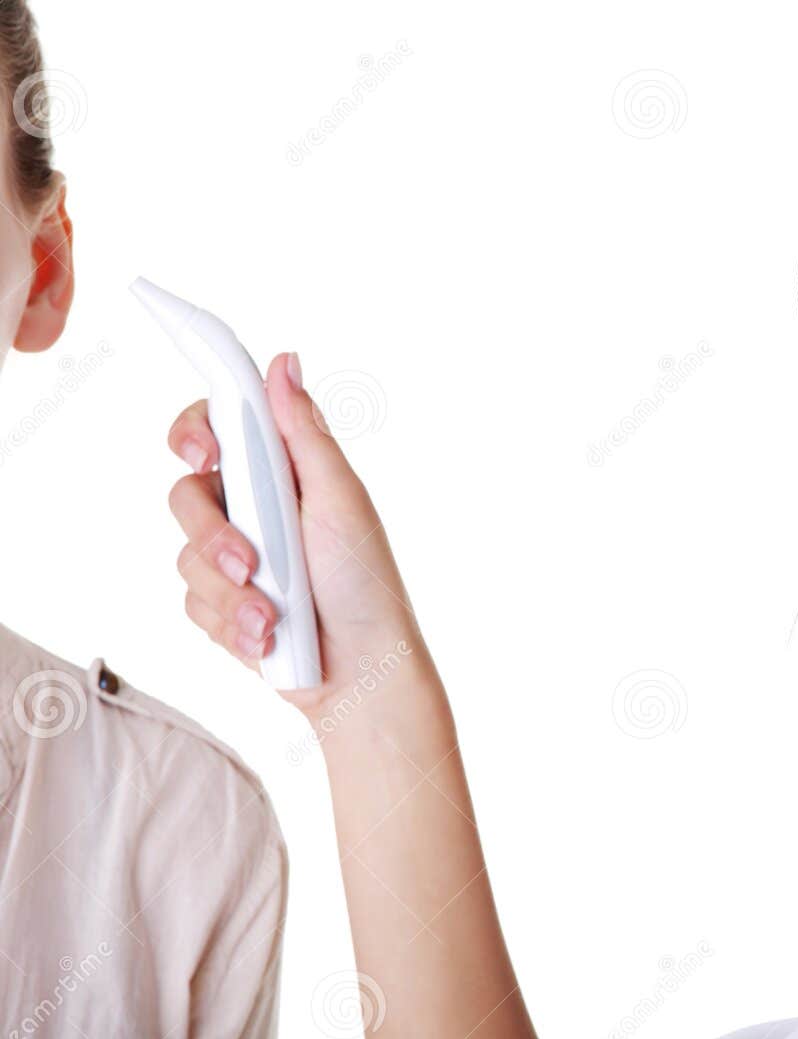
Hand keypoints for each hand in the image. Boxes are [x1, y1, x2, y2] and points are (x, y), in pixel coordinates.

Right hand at [167, 351, 422, 717]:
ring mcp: (235, 558)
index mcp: (283, 473)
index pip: (217, 427)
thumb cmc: (365, 582)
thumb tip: (285, 361)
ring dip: (232, 594)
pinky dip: (231, 624)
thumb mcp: (340, 500)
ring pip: (186, 556)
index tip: (203, 453)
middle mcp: (254, 509)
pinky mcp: (223, 605)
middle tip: (252, 564)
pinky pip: (193, 603)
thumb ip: (303, 434)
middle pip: (186, 494)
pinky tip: (267, 641)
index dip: (194, 431)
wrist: (362, 672)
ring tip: (274, 619)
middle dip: (214, 536)